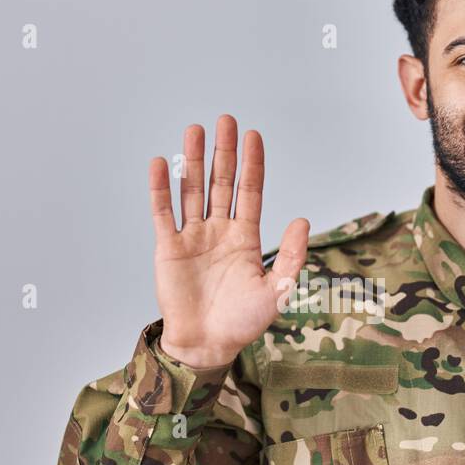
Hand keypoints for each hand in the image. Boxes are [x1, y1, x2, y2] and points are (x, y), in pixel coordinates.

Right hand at [149, 115, 308, 368]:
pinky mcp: (169, 248)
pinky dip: (161, 189)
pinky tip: (162, 163)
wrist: (207, 344)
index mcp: (246, 238)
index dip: (252, 164)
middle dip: (224, 152)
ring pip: (193, 190)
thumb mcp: (277, 291)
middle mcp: (219, 231)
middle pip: (222, 183)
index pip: (250, 192)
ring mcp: (193, 237)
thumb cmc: (242, 322)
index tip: (253, 135)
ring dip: (193, 161)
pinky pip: (163, 213)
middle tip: (225, 120)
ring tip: (195, 130)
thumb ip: (291, 257)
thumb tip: (303, 221)